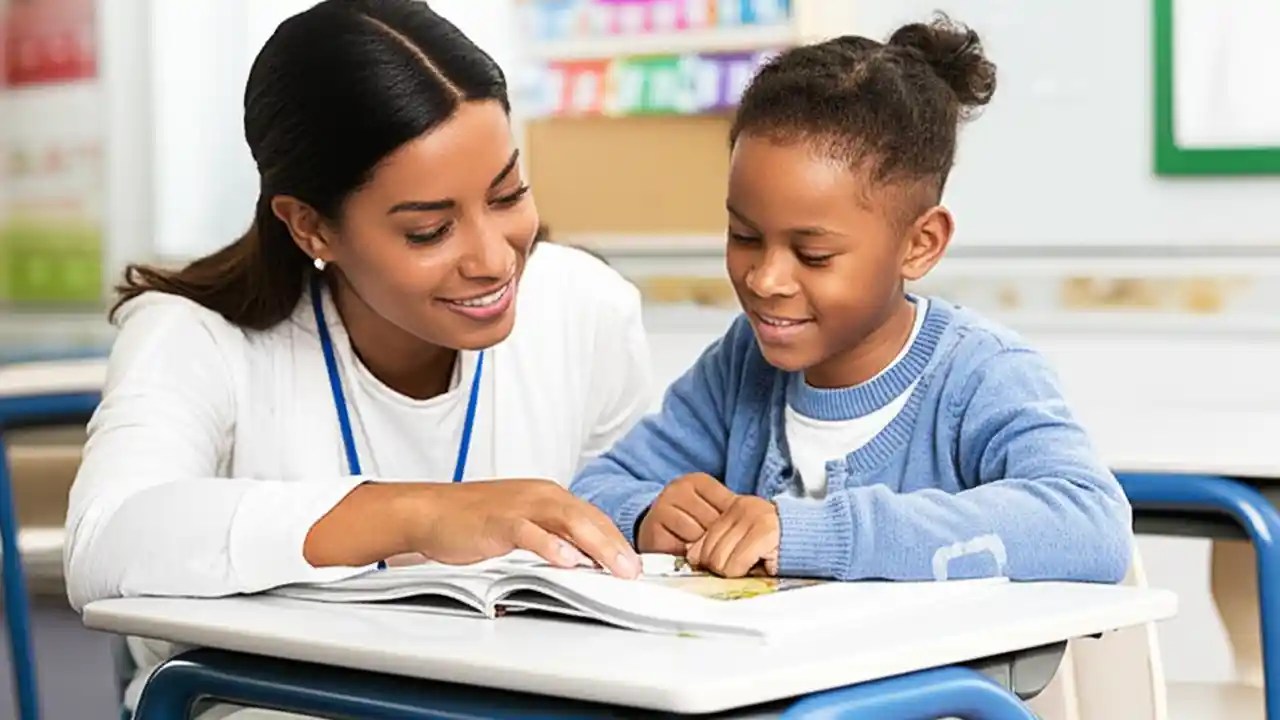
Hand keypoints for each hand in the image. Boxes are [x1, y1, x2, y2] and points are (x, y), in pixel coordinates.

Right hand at [304, 480, 640, 578]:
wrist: (430, 511)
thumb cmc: (474, 521)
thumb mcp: (522, 527)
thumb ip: (551, 537)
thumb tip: (582, 561)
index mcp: (549, 497)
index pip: (593, 518)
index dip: (616, 541)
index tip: (635, 565)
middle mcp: (541, 496)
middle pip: (588, 518)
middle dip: (615, 546)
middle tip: (634, 572)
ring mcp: (521, 506)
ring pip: (567, 521)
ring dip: (595, 546)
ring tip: (615, 568)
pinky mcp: (499, 521)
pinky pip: (530, 532)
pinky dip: (550, 545)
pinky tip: (566, 560)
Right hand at [637, 472, 737, 553]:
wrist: (654, 530)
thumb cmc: (690, 521)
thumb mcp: (712, 510)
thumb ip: (731, 513)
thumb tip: (758, 522)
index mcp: (696, 481)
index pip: (728, 505)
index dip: (734, 525)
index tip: (735, 536)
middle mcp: (677, 489)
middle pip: (713, 521)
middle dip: (720, 538)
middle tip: (720, 549)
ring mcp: (662, 507)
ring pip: (697, 535)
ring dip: (703, 548)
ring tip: (702, 551)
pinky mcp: (652, 529)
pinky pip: (680, 546)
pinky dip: (687, 555)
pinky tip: (686, 553)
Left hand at [686, 496, 779, 577]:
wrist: (816, 539)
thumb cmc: (778, 545)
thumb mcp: (744, 539)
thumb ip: (719, 542)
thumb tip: (692, 556)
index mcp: (734, 506)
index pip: (702, 538)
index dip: (707, 558)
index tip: (722, 565)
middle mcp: (742, 508)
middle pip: (708, 552)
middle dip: (720, 568)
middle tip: (741, 568)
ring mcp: (753, 519)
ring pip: (719, 561)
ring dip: (733, 572)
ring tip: (751, 565)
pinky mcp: (764, 534)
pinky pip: (735, 565)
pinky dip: (743, 572)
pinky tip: (759, 565)